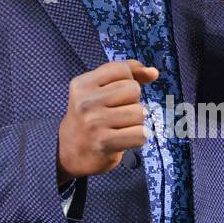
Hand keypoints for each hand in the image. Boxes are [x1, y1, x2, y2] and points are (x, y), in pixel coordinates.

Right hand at [57, 59, 158, 181]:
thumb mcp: (99, 90)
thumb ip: (128, 76)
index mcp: (82, 84)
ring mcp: (94, 122)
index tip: (117, 94)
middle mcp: (85, 101)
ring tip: (120, 127)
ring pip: (139, 112)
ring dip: (136, 121)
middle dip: (132, 101)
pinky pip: (140, 133)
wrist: (69, 153)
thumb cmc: (91, 117)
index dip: (128, 80)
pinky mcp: (104, 142)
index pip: (121, 69)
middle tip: (116, 113)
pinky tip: (124, 139)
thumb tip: (154, 72)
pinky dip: (138, 137)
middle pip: (133, 89)